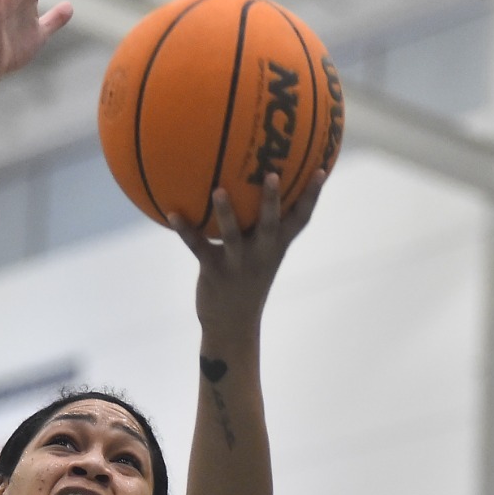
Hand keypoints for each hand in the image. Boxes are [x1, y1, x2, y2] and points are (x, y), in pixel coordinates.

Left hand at [170, 171, 324, 338]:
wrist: (232, 325)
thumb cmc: (248, 281)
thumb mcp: (262, 256)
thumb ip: (263, 226)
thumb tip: (255, 191)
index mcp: (276, 247)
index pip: (300, 220)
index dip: (312, 196)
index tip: (321, 169)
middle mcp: (261, 254)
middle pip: (270, 224)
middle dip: (272, 200)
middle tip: (272, 174)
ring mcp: (238, 264)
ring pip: (233, 235)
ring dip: (226, 213)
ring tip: (219, 190)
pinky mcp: (214, 271)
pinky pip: (198, 247)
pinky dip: (185, 231)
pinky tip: (172, 214)